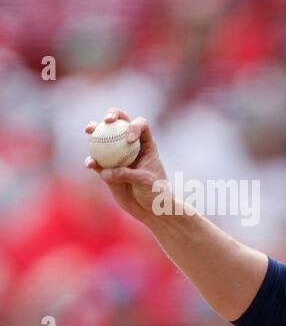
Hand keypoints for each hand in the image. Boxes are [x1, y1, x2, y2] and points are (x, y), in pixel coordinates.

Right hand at [84, 108, 169, 223]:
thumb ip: (126, 174)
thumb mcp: (146, 182)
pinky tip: (90, 164)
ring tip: (89, 130)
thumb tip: (105, 171)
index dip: (133, 126)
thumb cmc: (156, 193)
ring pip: (104, 138)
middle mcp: (131, 146)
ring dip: (95, 131)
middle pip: (120, 123)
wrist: (151, 209)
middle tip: (106, 120)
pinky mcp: (107, 169)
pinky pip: (97, 161)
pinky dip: (92, 161)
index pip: (141, 126)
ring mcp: (118, 156)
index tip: (128, 139)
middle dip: (112, 115)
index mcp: (146, 145)